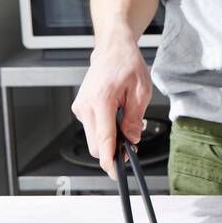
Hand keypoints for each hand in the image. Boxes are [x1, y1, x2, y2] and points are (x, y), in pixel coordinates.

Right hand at [71, 37, 152, 178]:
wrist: (112, 49)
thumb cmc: (127, 64)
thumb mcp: (141, 91)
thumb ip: (135, 118)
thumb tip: (132, 139)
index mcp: (101, 100)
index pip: (104, 139)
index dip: (110, 159)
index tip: (116, 173)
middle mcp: (86, 105)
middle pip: (96, 145)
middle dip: (112, 152)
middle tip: (131, 147)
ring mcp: (80, 107)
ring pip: (93, 139)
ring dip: (108, 140)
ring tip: (124, 124)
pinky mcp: (80, 108)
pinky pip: (92, 129)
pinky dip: (104, 131)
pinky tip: (115, 118)